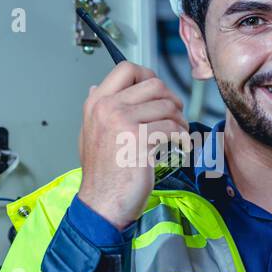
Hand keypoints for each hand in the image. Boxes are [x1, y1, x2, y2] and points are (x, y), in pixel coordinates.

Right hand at [76, 61, 187, 230]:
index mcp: (96, 103)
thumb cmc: (101, 174)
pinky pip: (171, 127)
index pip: (126, 69)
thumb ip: (96, 110)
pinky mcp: (140, 139)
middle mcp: (107, 108)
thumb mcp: (89, 134)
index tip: (159, 93)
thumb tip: (96, 86)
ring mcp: (123, 121)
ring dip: (180, 119)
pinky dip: (182, 136)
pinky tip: (180, 146)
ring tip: (179, 133)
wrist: (102, 203)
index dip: (148, 76)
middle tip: (176, 115)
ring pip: (167, 106)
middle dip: (171, 98)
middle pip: (153, 84)